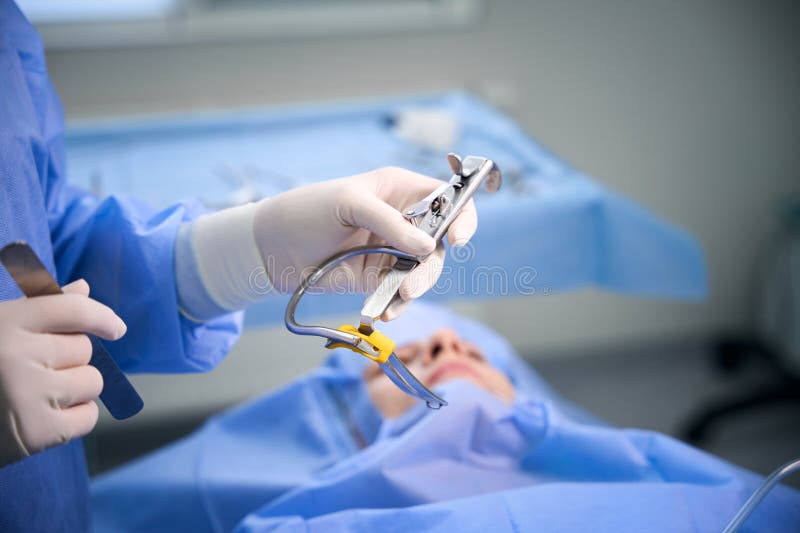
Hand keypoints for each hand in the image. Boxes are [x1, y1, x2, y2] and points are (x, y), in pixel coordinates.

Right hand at [0, 280, 126, 466]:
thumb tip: (84, 288)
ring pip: (92, 382)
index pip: (74, 310)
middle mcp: (17, 355)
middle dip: (70, 360)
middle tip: (39, 371)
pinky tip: (46, 416)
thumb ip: (40, 307)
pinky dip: (75, 419)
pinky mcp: (35, 433)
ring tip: (39, 394)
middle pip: (84, 349)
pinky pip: (88, 418)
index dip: (102, 316)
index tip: (116, 328)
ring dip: (76, 389)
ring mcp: (27, 395)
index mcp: (6, 322)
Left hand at [253, 167, 477, 319]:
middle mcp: (403, 220)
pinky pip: (401, 293)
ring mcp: (393, 251)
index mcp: (400, 190)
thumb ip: (389, 223)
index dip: (461, 216)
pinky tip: (386, 312)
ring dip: (417, 287)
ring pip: (424, 272)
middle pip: (441, 242)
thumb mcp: (348, 203)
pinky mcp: (380, 278)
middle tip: (413, 283)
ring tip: (398, 298)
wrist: (273, 248)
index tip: (458, 238)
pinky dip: (398, 304)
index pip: (447, 199)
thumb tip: (428, 247)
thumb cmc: (308, 211)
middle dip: (432, 264)